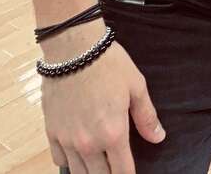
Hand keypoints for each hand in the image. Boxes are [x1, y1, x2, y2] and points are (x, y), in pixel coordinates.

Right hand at [41, 26, 164, 173]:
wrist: (74, 48)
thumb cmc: (109, 64)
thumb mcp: (136, 86)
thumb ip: (146, 116)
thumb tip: (158, 138)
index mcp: (113, 134)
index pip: (122, 172)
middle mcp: (89, 144)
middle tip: (115, 167)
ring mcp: (67, 140)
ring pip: (78, 173)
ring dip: (90, 172)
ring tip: (98, 166)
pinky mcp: (51, 132)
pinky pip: (59, 159)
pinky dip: (69, 161)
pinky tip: (77, 153)